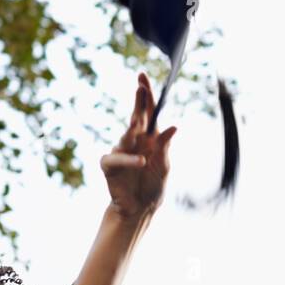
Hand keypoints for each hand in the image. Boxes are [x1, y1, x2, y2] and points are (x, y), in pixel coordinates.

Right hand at [101, 73, 175, 219]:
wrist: (140, 208)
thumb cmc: (153, 184)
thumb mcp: (164, 165)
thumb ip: (165, 146)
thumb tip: (174, 126)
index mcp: (150, 137)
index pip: (148, 111)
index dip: (145, 94)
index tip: (142, 77)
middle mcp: (135, 140)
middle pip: (136, 116)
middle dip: (138, 101)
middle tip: (140, 87)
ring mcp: (121, 151)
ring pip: (126, 135)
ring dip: (132, 129)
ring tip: (139, 123)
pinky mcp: (110, 165)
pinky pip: (116, 158)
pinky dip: (128, 160)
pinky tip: (141, 161)